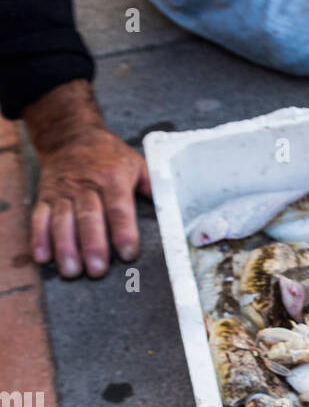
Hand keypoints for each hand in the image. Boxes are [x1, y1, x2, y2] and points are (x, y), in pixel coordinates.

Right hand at [23, 81, 150, 278]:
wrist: (70, 135)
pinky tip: (42, 258)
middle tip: (97, 270)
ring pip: (62, 220)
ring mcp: (63, 191)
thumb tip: (172, 212)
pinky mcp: (45, 196)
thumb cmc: (109, 157)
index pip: (119, 207)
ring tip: (72, 271)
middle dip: (93, 244)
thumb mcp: (136, 163)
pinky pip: (39, 217)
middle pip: (89, 216)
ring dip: (65, 247)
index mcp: (112, 177)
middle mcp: (85, 184)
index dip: (124, 231)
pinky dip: (38, 238)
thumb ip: (153, 187)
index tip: (129, 254)